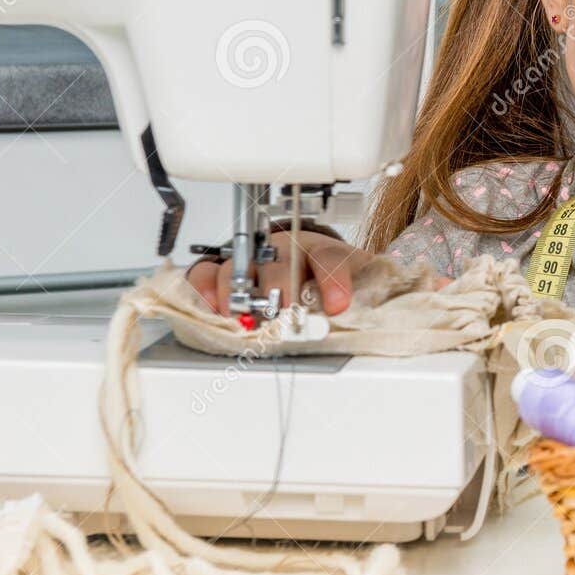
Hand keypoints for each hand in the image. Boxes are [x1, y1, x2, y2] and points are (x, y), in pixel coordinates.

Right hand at [187, 229, 364, 316]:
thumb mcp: (352, 289)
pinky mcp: (221, 269)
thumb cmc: (327, 282)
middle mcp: (283, 250)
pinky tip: (212, 307)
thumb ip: (356, 303)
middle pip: (279, 264)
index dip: (334, 280)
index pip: (329, 258)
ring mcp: (250, 258)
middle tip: (285, 317)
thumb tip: (371, 325)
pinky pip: (204, 271)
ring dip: (241, 295)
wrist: (305, 266)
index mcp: (321, 251)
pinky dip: (205, 289)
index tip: (339, 305)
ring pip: (239, 266)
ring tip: (247, 321)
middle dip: (283, 292)